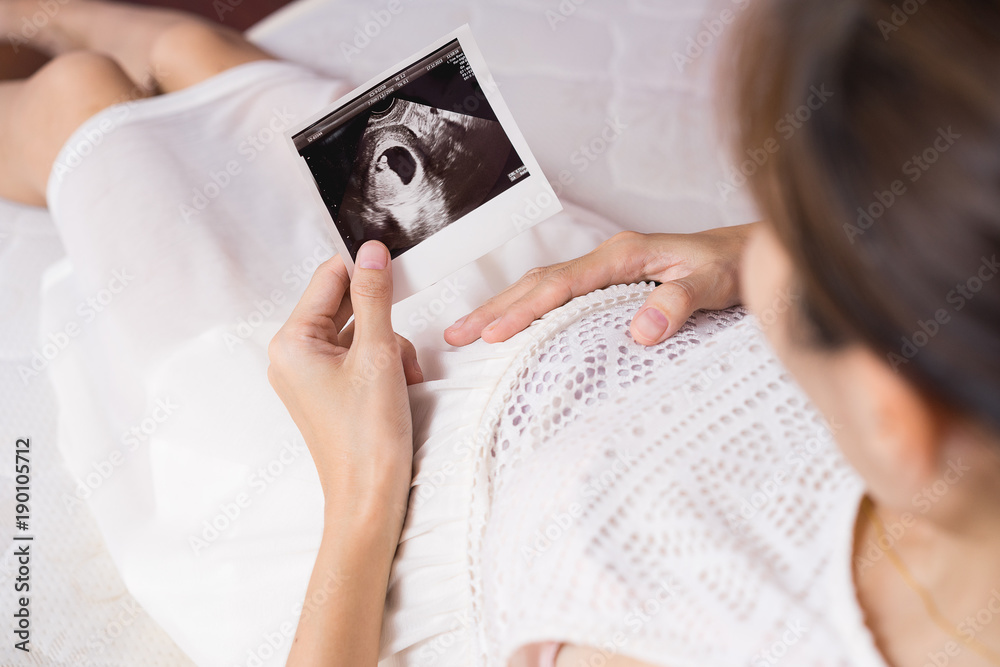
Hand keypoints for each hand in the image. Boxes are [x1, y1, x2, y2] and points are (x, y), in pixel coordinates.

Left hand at [267, 241, 421, 516]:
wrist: (369, 498)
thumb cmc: (368, 436)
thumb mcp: (378, 354)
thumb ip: (375, 297)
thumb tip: (372, 252)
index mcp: (292, 342)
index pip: (329, 279)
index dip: (366, 270)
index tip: (399, 266)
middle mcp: (293, 356)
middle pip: (343, 306)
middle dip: (383, 318)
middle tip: (404, 334)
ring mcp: (310, 376)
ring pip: (358, 332)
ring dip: (390, 346)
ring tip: (405, 377)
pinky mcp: (329, 393)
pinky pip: (359, 358)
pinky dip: (385, 365)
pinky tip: (401, 386)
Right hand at [444, 225, 755, 346]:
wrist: (745, 255)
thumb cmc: (729, 267)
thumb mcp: (712, 284)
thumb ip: (679, 302)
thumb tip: (641, 331)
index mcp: (622, 255)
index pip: (560, 284)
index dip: (525, 309)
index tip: (495, 334)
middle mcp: (607, 258)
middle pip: (537, 282)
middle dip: (495, 308)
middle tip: (457, 335)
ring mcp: (604, 269)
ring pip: (542, 286)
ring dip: (505, 308)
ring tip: (469, 332)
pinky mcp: (608, 283)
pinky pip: (558, 295)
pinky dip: (529, 310)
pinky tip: (515, 328)